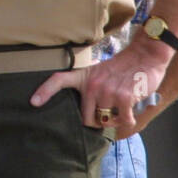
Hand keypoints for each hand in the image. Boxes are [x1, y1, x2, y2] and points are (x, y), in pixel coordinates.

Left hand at [31, 36, 170, 132]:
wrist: (144, 56)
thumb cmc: (121, 68)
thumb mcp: (98, 73)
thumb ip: (89, 88)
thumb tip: (85, 110)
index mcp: (83, 77)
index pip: (57, 81)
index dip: (44, 92)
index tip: (33, 102)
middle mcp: (92, 85)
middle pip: (85, 118)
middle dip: (95, 121)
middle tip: (106, 115)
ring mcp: (107, 92)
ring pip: (105, 120)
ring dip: (114, 120)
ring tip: (120, 109)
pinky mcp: (123, 97)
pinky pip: (123, 120)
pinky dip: (127, 120)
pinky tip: (130, 113)